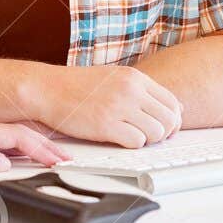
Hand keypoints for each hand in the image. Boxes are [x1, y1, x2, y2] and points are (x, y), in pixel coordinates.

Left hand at [0, 110, 69, 172]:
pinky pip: (0, 142)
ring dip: (33, 145)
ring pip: (11, 137)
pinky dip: (16, 148)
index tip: (57, 159)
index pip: (16, 138)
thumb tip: (3, 162)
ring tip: (50, 155)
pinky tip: (20, 154)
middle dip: (44, 145)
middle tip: (64, 157)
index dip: (40, 149)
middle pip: (19, 135)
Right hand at [33, 65, 181, 147]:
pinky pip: (137, 142)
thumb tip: (175, 106)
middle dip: (164, 133)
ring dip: (147, 140)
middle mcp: (130, 89)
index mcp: (134, 77)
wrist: (47, 89)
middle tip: (149, 137)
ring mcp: (118, 106)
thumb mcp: (114, 78)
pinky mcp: (105, 124)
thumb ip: (142, 91)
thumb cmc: (77, 86)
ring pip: (156, 133)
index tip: (164, 129)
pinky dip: (132, 145)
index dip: (173, 121)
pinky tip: (119, 139)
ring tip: (132, 137)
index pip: (173, 102)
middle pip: (170, 119)